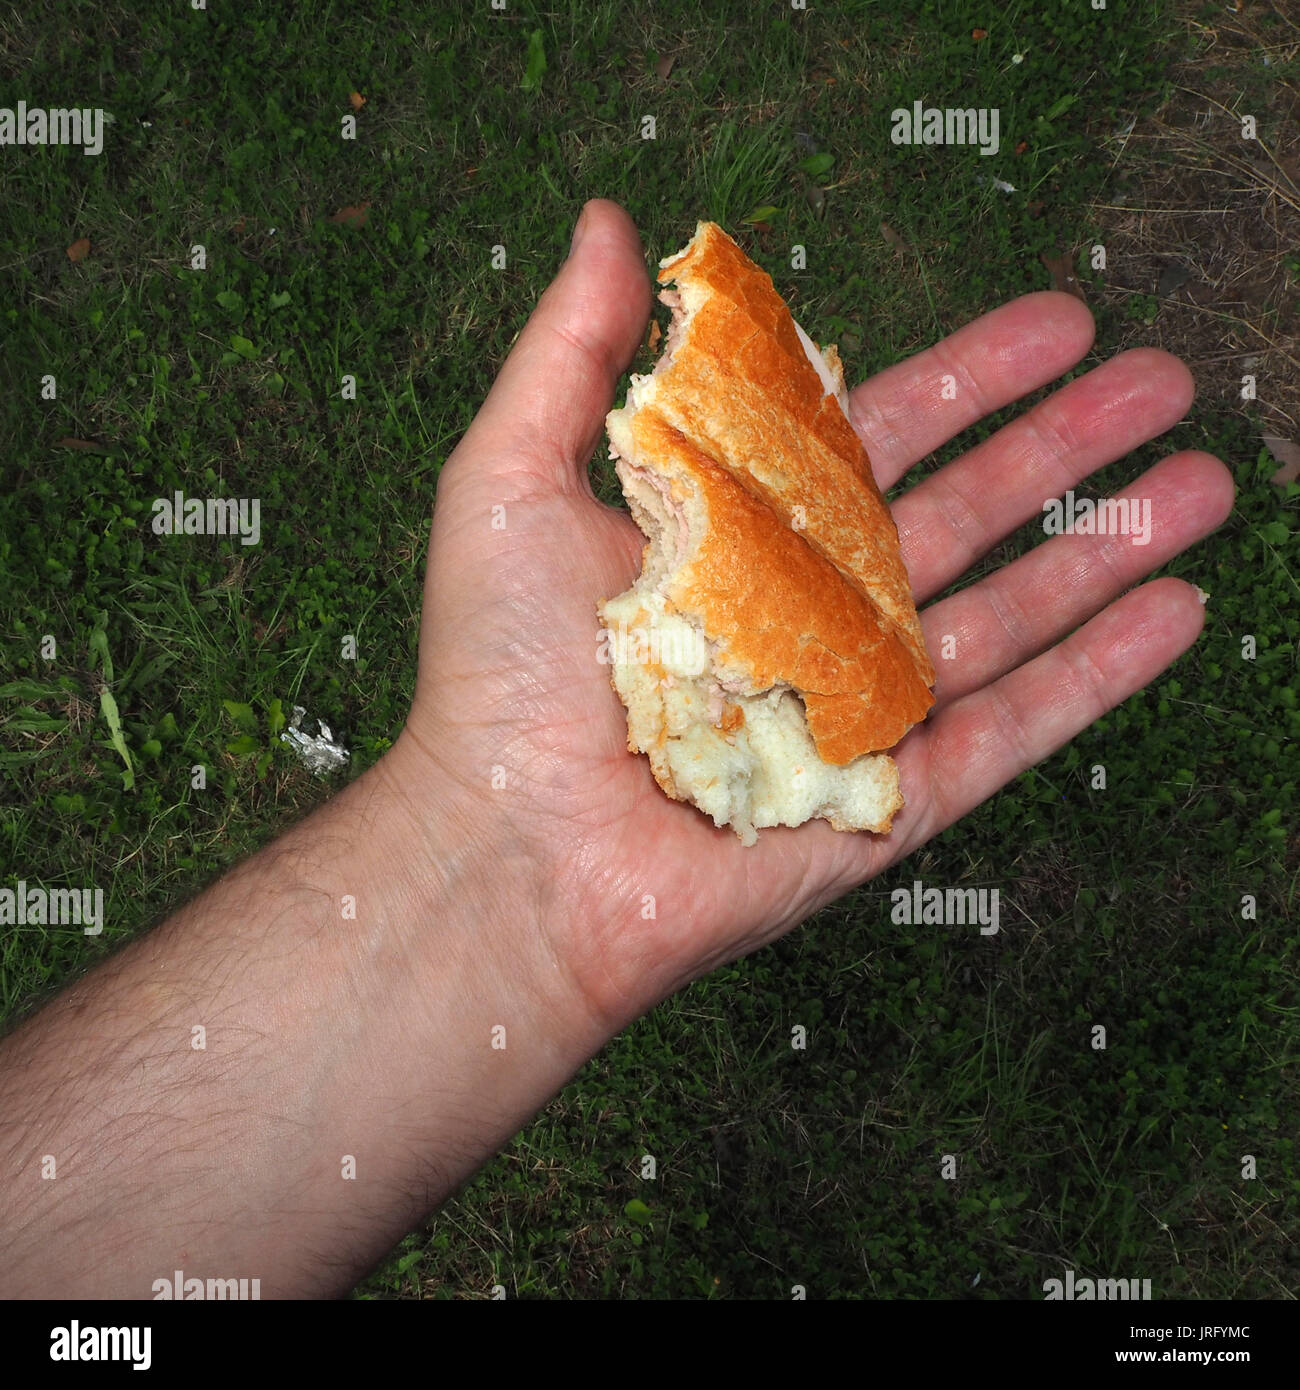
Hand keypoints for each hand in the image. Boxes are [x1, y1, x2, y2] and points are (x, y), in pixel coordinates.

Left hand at [395, 199, 1233, 1033]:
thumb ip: (573, 350)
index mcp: (740, 534)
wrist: (514, 854)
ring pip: (1010, 609)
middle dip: (1067, 444)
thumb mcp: (512, 478)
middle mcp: (809, 613)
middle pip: (966, 509)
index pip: (877, 434)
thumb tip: (612, 223)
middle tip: (1162, 380)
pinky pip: (1014, 726)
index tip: (1056, 323)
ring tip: (1203, 483)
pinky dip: (1097, 672)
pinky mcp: (889, 800)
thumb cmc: (497, 676)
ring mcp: (857, 708)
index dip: (968, 376)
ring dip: (1110, 545)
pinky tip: (1173, 608)